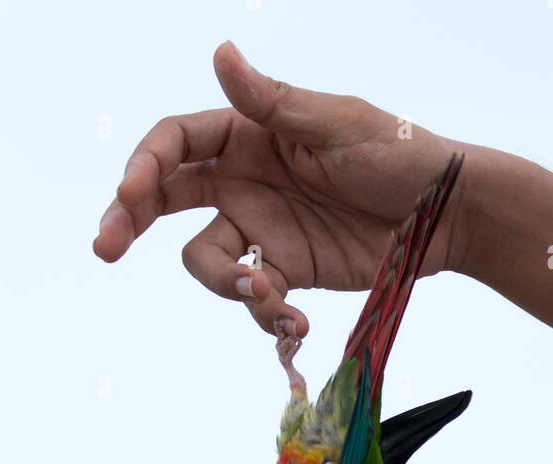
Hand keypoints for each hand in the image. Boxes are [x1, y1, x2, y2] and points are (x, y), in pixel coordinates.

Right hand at [93, 41, 470, 336]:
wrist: (446, 215)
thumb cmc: (399, 154)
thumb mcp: (336, 124)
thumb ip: (275, 103)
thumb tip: (221, 52)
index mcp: (250, 134)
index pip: (176, 143)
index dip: (144, 166)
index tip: (130, 198)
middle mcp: (246, 180)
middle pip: (165, 199)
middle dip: (128, 221)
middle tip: (105, 247)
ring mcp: (264, 229)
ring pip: (208, 261)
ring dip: (227, 287)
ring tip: (271, 299)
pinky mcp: (288, 271)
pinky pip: (253, 298)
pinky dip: (265, 315)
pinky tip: (296, 322)